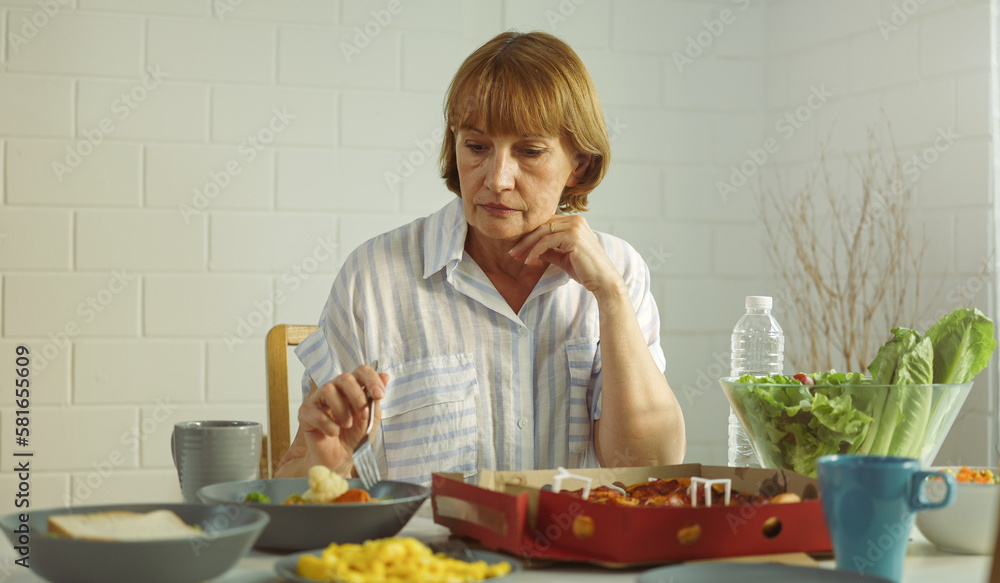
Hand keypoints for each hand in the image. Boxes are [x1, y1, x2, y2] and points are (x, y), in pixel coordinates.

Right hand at [296, 363, 387, 475]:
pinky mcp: (305, 413)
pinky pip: (317, 413)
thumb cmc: (354, 436)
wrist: (340, 459)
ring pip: (328, 390)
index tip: (380, 395)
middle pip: (344, 378)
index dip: (371, 379)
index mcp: (352, 387)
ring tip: (347, 425)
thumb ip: (375, 398)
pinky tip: (333, 433)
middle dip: (357, 397)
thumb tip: (385, 376)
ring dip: (342, 411)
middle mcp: (334, 389)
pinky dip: (330, 426)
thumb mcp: (371, 418)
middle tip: (364, 415)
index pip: (361, 371)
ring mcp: (318, 400)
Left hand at [508, 215, 622, 294]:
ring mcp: (575, 226)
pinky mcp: (574, 236)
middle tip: (512, 252)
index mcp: (574, 222)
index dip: (530, 235)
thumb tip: (530, 248)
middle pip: (542, 225)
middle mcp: (576, 220)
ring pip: (542, 231)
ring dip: (527, 245)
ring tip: (516, 257)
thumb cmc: (585, 270)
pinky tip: (529, 261)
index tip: (517, 248)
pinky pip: (547, 241)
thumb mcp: (563, 257)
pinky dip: (535, 251)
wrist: (603, 281)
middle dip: (525, 239)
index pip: (546, 223)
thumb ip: (549, 250)